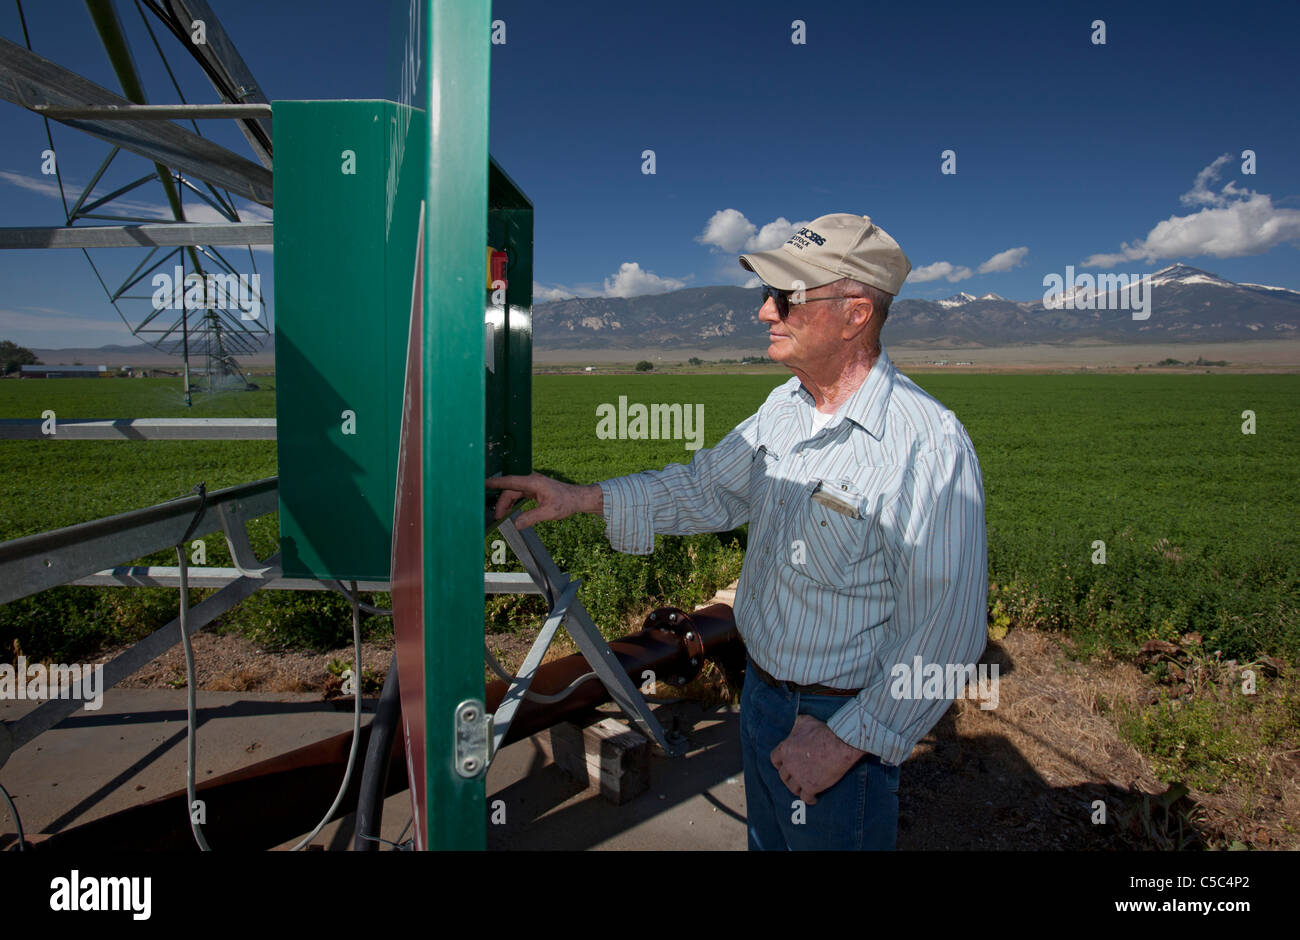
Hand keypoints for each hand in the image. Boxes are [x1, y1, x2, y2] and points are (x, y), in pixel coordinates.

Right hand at [485, 473, 601, 528]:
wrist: (577, 498)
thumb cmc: (566, 502)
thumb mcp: (549, 513)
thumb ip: (531, 518)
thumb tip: (516, 524)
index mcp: (533, 482)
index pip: (510, 481)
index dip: (496, 483)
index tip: (483, 483)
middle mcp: (531, 481)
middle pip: (509, 490)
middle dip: (501, 503)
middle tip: (498, 518)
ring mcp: (531, 484)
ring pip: (513, 492)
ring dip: (506, 504)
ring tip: (502, 517)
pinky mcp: (533, 489)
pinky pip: (518, 494)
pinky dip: (512, 503)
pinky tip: (509, 512)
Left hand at [769, 714, 865, 804]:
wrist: (840, 744)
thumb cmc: (824, 731)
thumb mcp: (805, 721)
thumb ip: (796, 724)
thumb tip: (794, 723)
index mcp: (785, 749)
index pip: (775, 759)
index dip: (779, 763)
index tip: (783, 765)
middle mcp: (789, 764)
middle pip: (783, 776)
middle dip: (788, 777)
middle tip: (795, 778)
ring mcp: (799, 777)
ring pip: (792, 788)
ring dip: (797, 789)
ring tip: (803, 790)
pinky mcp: (810, 787)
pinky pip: (806, 798)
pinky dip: (809, 799)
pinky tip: (813, 799)